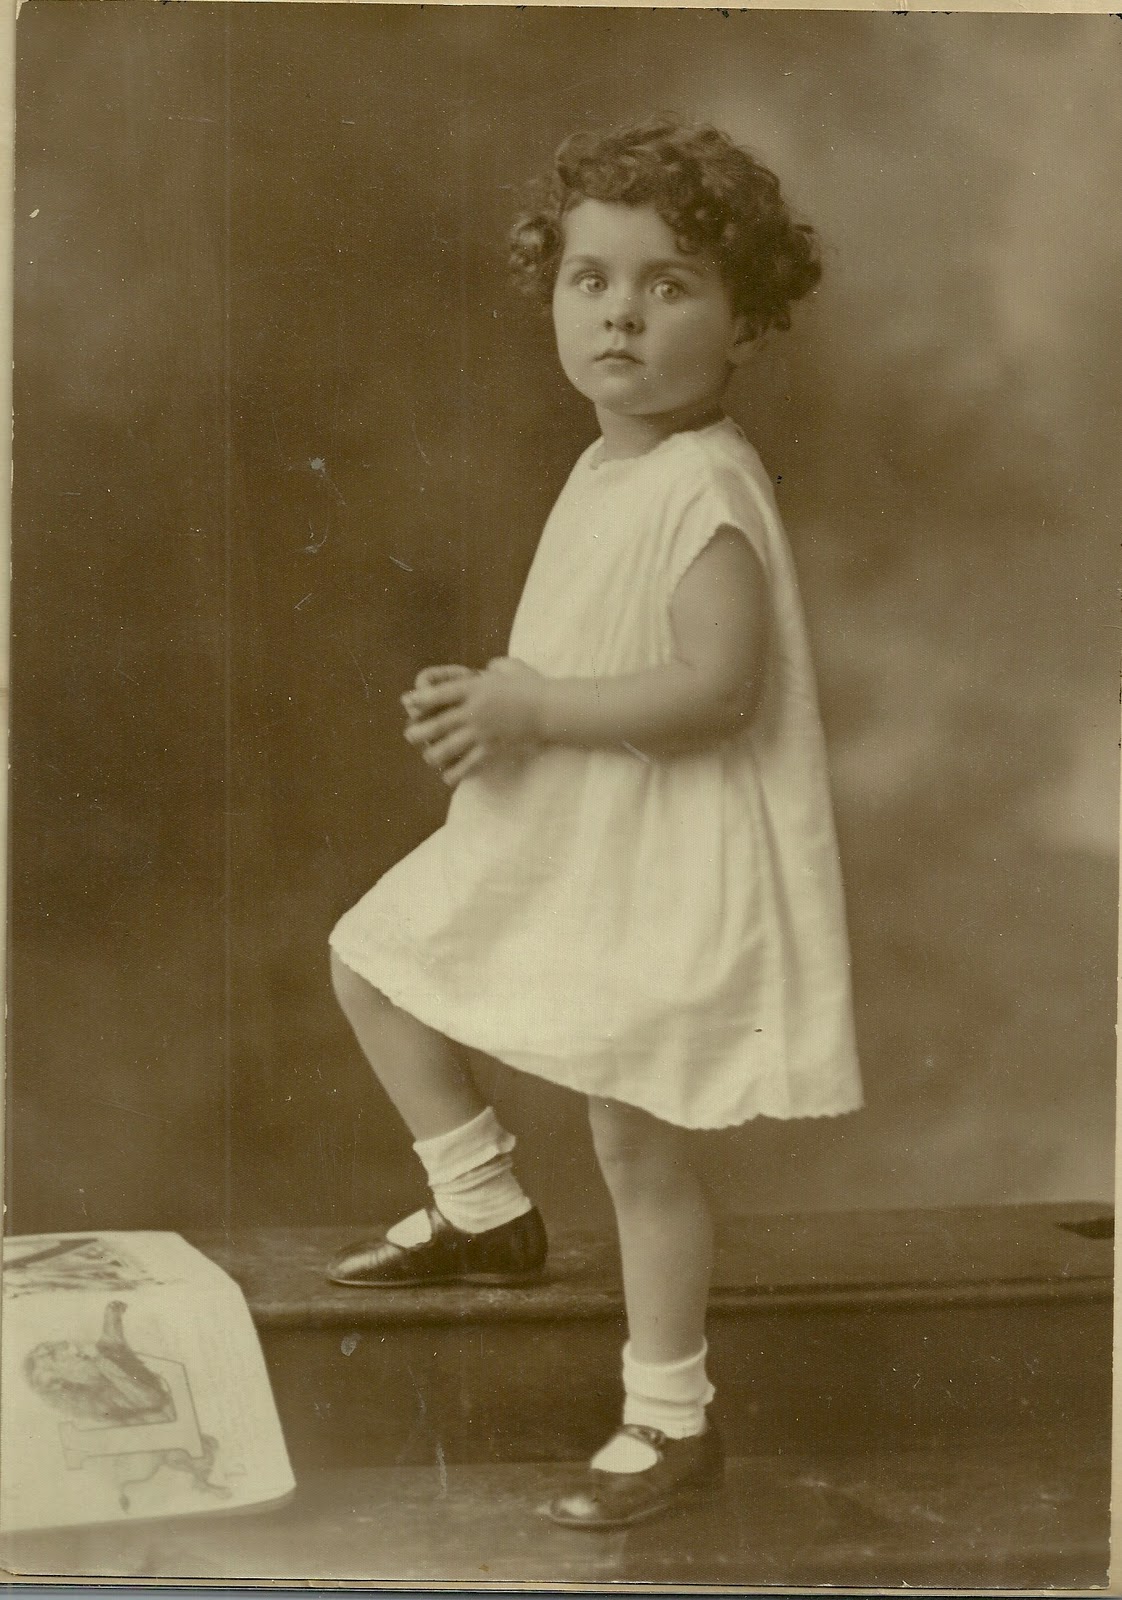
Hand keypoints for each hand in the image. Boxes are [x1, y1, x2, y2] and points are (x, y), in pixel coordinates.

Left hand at [403, 658, 543, 785]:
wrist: (552, 708)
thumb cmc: (532, 684)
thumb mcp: (509, 667)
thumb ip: (492, 668)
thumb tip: (486, 668)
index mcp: (474, 688)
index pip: (437, 694)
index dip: (418, 700)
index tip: (407, 703)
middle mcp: (473, 710)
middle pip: (434, 724)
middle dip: (417, 733)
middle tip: (411, 735)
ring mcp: (481, 732)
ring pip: (445, 749)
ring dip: (433, 755)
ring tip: (430, 757)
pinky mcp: (492, 750)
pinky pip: (467, 766)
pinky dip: (454, 774)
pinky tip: (448, 776)